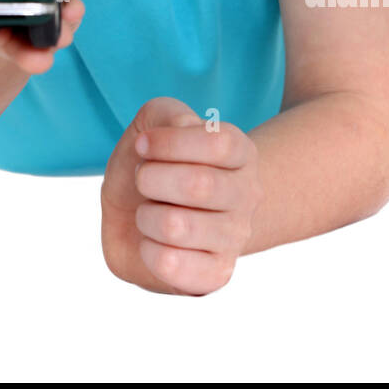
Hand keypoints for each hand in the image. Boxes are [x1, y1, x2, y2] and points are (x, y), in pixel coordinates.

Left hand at [100, 97, 263, 294]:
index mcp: (240, 153)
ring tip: (149, 212)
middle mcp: (247, 196)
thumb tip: (186, 129)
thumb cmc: (153, 164)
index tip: (142, 146)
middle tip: (143, 179)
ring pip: (177, 226)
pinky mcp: (217, 275)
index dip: (170, 143)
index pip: (219, 143)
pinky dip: (147, 250)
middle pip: (198, 185)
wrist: (140, 214)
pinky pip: (172, 265)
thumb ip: (168, 114)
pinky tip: (152, 242)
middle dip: (150, 178)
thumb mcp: (153, 123)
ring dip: (146, 215)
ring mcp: (235, 239)